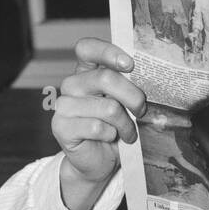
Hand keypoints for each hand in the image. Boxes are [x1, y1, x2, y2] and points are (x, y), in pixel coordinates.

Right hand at [52, 38, 145, 209]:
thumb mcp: (125, 103)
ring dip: (126, 124)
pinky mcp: (60, 126)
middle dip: (133, 97)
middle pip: (106, 78)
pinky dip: (111, 135)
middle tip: (142, 111)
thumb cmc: (116, 128)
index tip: (130, 65)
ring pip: (108, 108)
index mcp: (87, 71)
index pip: (87, 48)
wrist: (100, 161)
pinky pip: (96, 127)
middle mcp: (72, 84)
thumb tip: (148, 75)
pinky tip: (110, 139)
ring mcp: (64, 105)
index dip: (108, 52)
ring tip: (128, 133)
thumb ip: (129, 85)